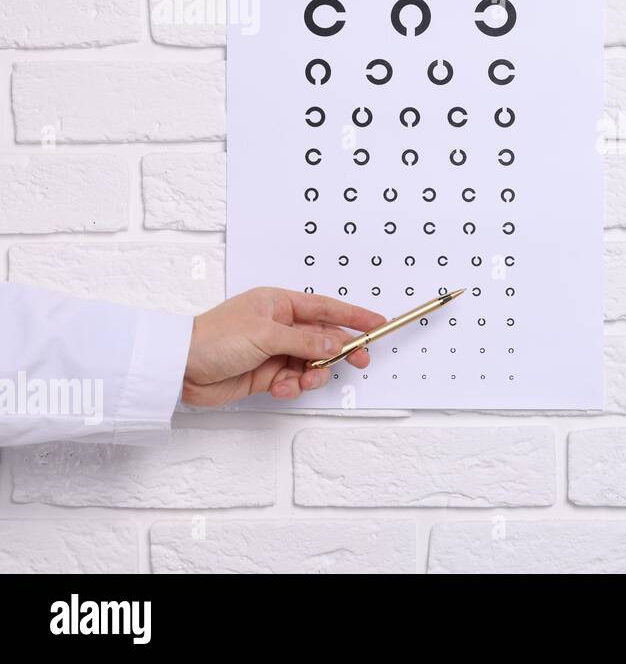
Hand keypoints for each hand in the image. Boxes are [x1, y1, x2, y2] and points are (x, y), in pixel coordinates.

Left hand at [184, 287, 385, 406]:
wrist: (180, 368)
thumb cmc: (214, 338)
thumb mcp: (266, 335)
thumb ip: (306, 341)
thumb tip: (336, 344)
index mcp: (279, 304)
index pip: (326, 308)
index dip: (354, 316)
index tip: (377, 323)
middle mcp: (280, 325)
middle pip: (323, 337)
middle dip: (341, 350)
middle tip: (360, 360)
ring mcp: (275, 350)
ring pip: (312, 362)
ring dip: (313, 374)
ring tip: (303, 381)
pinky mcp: (267, 374)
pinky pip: (294, 379)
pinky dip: (293, 386)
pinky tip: (281, 388)